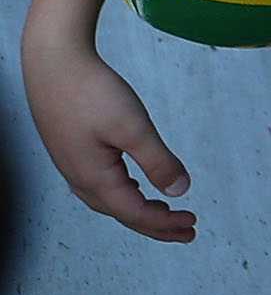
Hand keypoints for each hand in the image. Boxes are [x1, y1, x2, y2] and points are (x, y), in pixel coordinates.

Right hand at [24, 38, 194, 240]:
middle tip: (186, 231)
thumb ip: (158, 161)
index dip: (165, 224)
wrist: (53, 64)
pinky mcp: (72, 151)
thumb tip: (181, 191)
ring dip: (139, 211)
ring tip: (164, 213)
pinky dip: (123, 195)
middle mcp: (80, 179)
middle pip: (122, 213)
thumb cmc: (92, 93)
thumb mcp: (133, 128)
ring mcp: (73, 166)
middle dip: (155, 225)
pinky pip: (100, 186)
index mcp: (95, 179)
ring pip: (110, 201)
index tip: (192, 225)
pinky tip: (133, 188)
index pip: (135, 214)